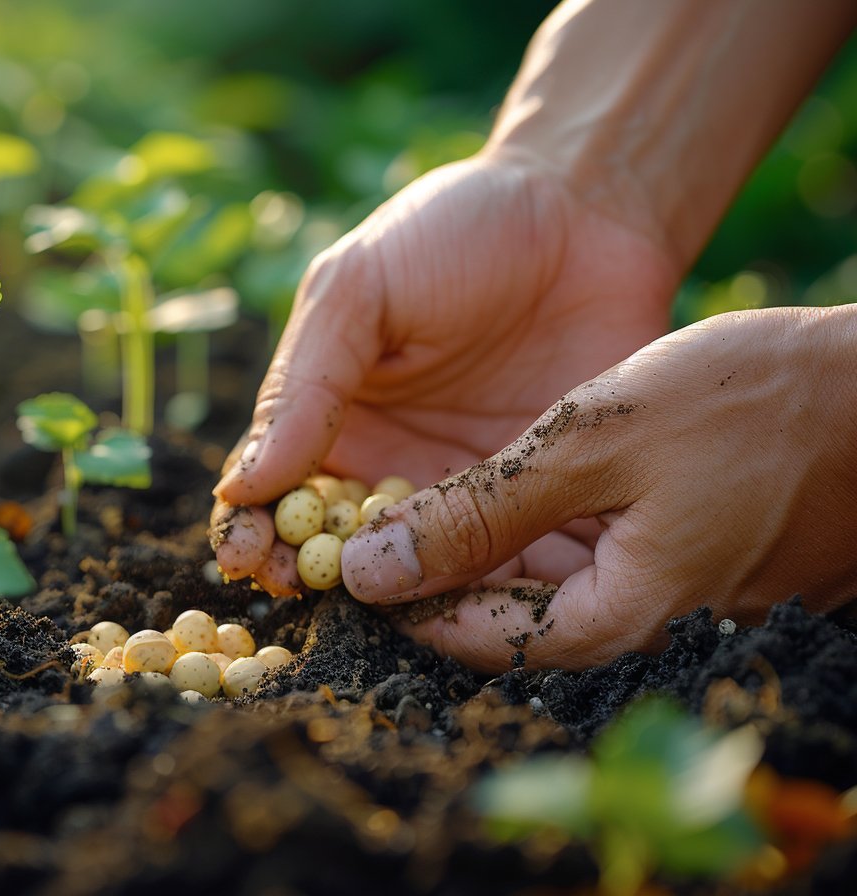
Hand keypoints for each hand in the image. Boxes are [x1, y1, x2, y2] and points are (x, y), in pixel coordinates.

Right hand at [212, 148, 677, 590]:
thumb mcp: (358, 289)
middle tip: (312, 591)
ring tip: (395, 607)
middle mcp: (390, 471)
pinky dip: (495, 598)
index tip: (247, 556)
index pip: (271, 495)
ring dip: (403, 602)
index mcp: (330, 421)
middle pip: (336, 552)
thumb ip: (304, 385)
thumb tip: (242, 487)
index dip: (250, 532)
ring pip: (422, 576)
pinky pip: (512, 568)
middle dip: (315, 580)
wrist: (585, 211)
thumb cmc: (452, 232)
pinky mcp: (543, 505)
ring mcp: (468, 495)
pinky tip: (482, 605)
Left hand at [342, 306, 856, 670]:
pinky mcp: (683, 557)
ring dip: (480, 545)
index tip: (343, 558)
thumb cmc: (748, 405)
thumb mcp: (591, 445)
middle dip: (433, 574)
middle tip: (364, 528)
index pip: (473, 639)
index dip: (399, 599)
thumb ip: (477, 516)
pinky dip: (537, 523)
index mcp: (615, 621)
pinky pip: (589, 555)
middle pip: (505, 620)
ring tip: (413, 498)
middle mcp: (639, 628)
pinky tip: (500, 482)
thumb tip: (371, 574)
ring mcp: (667, 595)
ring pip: (544, 583)